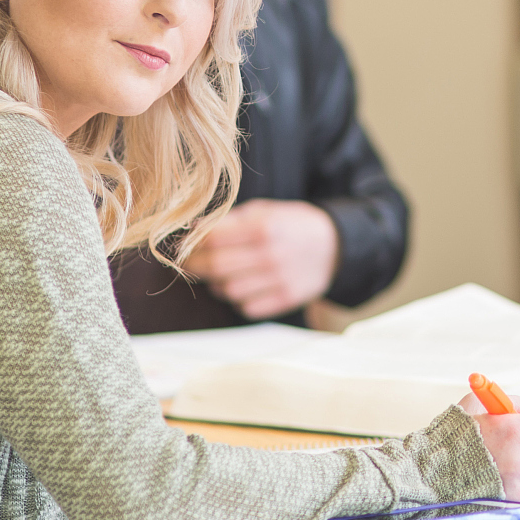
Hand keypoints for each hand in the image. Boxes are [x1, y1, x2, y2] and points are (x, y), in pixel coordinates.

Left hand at [188, 200, 338, 319]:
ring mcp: (280, 280)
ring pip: (228, 291)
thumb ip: (230, 220)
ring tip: (221, 275)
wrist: (335, 245)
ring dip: (218, 284)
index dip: (192, 244)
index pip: (213, 239)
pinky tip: (243, 287)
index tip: (184, 246)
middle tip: (190, 264)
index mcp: (264, 227)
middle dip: (196, 266)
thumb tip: (193, 232)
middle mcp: (271, 255)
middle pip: (216, 267)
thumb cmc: (292, 224)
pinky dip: (239, 300)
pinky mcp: (286, 299)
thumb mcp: (265, 211)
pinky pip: (247, 307)